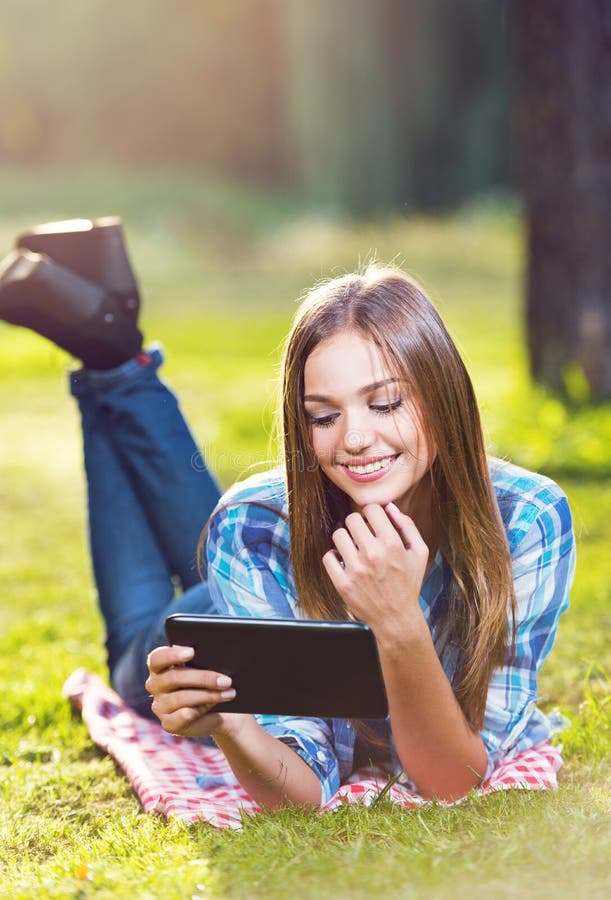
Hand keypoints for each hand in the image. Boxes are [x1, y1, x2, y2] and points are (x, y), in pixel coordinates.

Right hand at [145, 645, 246, 738]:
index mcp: (159, 666)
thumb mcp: (207, 668)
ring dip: (208, 695)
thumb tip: (212, 653)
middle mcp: (155, 685)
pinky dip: (196, 711)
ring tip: (229, 693)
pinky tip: (209, 708)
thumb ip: (202, 660)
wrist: (219, 711)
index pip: (157, 658)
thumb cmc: (209, 682)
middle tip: (225, 680)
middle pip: (173, 677)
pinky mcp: (168, 723)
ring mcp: (159, 706)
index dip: (173, 655)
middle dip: (202, 678)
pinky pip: (180, 717)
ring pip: (181, 698)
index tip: (192, 652)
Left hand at [322, 502, 428, 639]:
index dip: (372, 513)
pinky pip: (328, 556)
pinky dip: (334, 557)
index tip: (373, 522)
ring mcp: (356, 569)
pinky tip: (344, 561)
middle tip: (362, 535)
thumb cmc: (408, 584)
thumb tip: (390, 507)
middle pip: (352, 519)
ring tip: (353, 548)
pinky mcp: (343, 583)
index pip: (371, 509)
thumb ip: (408, 526)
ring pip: (338, 535)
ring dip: (345, 539)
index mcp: (392, 544)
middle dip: (357, 524)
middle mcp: (372, 554)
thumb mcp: (419, 553)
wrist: (396, 618)